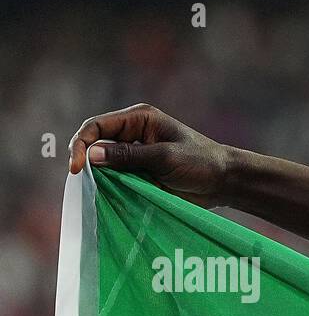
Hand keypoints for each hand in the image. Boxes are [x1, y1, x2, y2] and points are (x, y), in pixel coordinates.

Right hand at [68, 104, 231, 207]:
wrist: (224, 182)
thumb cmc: (201, 163)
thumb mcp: (165, 158)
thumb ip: (129, 156)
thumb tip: (93, 154)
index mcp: (138, 119)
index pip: (97, 126)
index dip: (81, 144)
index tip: (76, 167)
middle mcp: (133, 133)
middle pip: (96, 144)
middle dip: (87, 161)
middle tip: (83, 182)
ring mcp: (136, 154)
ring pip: (106, 164)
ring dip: (101, 177)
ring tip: (97, 192)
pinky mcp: (142, 172)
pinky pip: (119, 178)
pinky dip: (113, 187)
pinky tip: (111, 196)